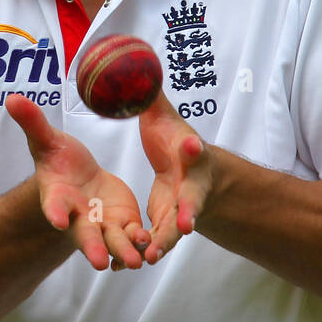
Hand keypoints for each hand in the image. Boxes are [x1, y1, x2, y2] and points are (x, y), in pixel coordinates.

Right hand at [5, 94, 151, 271]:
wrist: (80, 178)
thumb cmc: (60, 160)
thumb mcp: (47, 140)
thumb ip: (33, 123)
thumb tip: (11, 98)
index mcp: (58, 197)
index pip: (54, 206)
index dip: (55, 213)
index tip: (58, 221)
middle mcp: (79, 218)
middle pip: (84, 235)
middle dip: (92, 248)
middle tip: (99, 262)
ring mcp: (101, 225)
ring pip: (112, 242)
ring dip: (123, 252)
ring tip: (134, 262)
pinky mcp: (122, 223)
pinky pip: (131, 237)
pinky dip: (139, 243)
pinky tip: (150, 246)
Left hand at [136, 89, 215, 263]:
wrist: (188, 169)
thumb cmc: (175, 138)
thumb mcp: (163, 115)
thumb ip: (152, 94)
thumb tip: (141, 58)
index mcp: (191, 154)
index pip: (194, 149)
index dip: (191, 148)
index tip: (189, 146)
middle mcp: (190, 184)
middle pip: (191, 199)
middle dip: (189, 211)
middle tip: (186, 225)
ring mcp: (179, 208)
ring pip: (173, 228)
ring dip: (165, 241)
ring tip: (152, 255)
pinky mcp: (165, 224)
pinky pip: (156, 240)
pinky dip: (145, 250)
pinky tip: (127, 262)